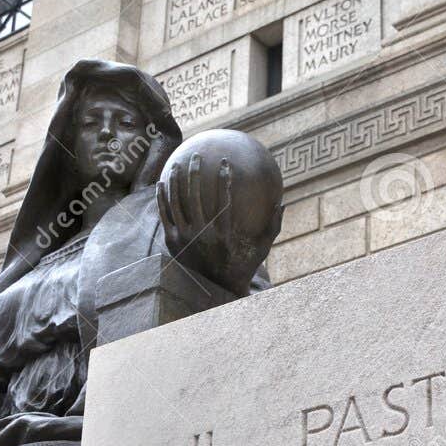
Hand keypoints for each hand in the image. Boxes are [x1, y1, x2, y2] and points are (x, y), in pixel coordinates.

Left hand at [159, 149, 282, 294]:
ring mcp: (185, 238)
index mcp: (224, 234)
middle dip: (194, 172)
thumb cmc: (243, 265)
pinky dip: (163, 198)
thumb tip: (283, 202)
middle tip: (196, 156)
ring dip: (176, 181)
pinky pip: (165, 215)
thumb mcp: (263, 248)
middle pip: (194, 197)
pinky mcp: (171, 242)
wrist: (217, 289)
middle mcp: (202, 235)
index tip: (225, 162)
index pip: (222, 200)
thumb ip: (273, 225)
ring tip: (177, 163)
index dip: (224, 179)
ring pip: (176, 203)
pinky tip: (162, 182)